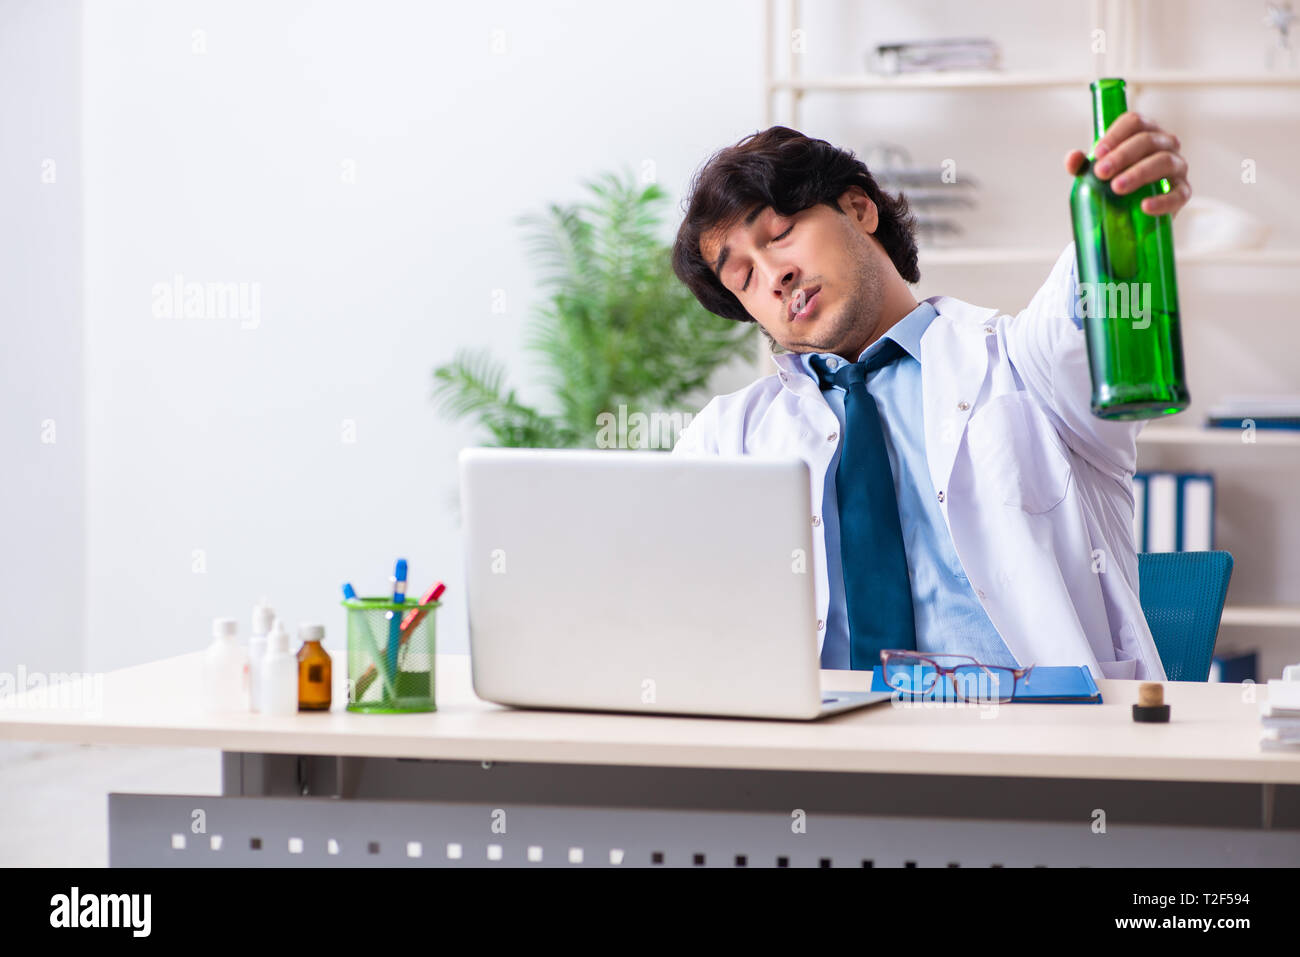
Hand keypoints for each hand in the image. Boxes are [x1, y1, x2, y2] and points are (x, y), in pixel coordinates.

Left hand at [1063, 111, 1190, 217]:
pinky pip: (1179, 194)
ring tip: (1116, 187)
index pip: (1134, 122)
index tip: (1097, 154)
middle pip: (1147, 140)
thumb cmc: (1114, 182)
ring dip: (1138, 173)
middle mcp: (1164, 144)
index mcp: (1144, 132)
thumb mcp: (1096, 173)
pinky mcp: (1183, 191)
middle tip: (1101, 172)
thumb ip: (1082, 165)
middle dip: (1122, 155)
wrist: (1130, 213)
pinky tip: (1145, 207)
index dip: (1115, 135)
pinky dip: (1162, 200)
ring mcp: (1177, 166)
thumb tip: (1073, 158)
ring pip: (1163, 161)